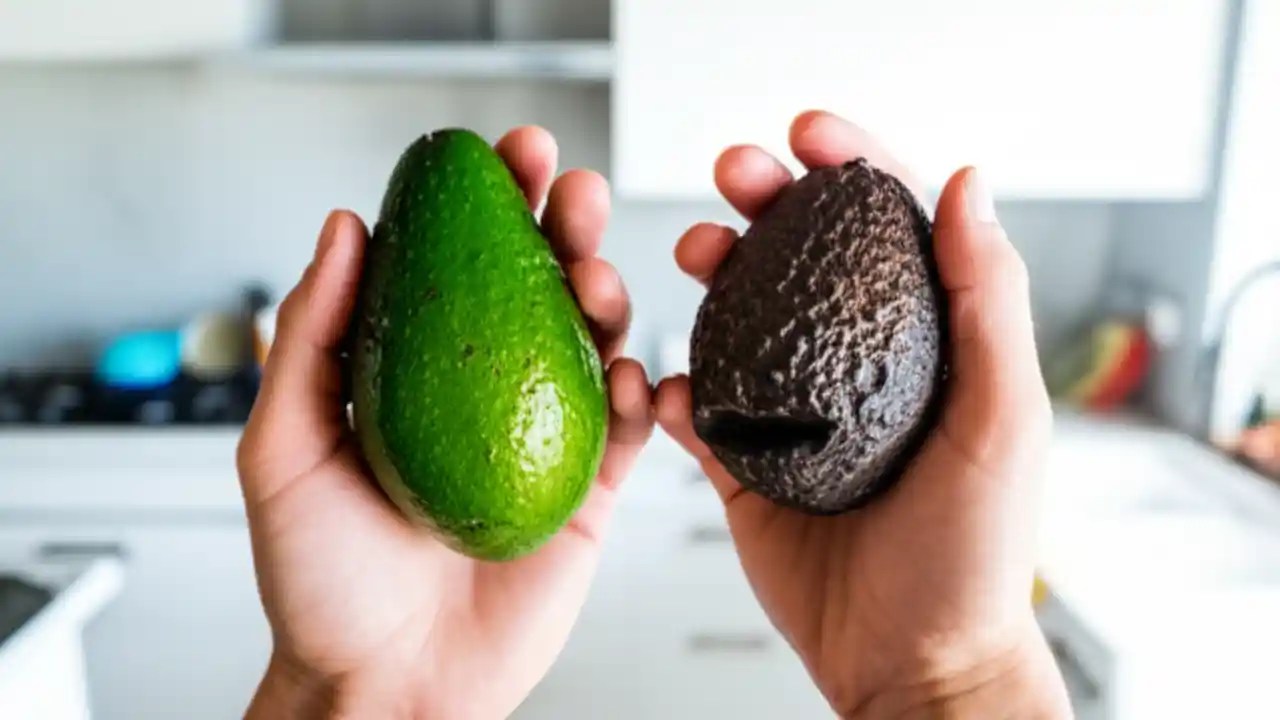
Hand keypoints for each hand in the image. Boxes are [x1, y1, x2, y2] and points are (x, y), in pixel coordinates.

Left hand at [236, 127, 653, 718]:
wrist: (384, 686)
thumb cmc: (320, 582)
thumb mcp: (284, 449)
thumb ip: (310, 336)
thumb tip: (345, 224)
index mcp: (415, 374)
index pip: (457, 267)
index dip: (485, 204)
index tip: (503, 154)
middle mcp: (484, 394)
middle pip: (537, 290)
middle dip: (561, 226)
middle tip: (568, 188)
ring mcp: (543, 439)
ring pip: (595, 345)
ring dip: (607, 294)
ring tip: (593, 276)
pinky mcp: (589, 496)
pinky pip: (632, 433)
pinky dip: (645, 394)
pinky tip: (636, 371)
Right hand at [655, 111, 1071, 717]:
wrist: (911, 664)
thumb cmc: (973, 557)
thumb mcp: (1002, 421)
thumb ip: (988, 301)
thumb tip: (967, 183)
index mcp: (924, 343)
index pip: (888, 229)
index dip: (851, 165)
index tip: (807, 133)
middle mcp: (856, 363)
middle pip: (803, 256)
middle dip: (765, 200)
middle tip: (733, 171)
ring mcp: (795, 412)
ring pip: (739, 317)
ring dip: (711, 273)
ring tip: (694, 254)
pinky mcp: (743, 467)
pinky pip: (694, 413)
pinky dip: (668, 389)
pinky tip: (662, 383)